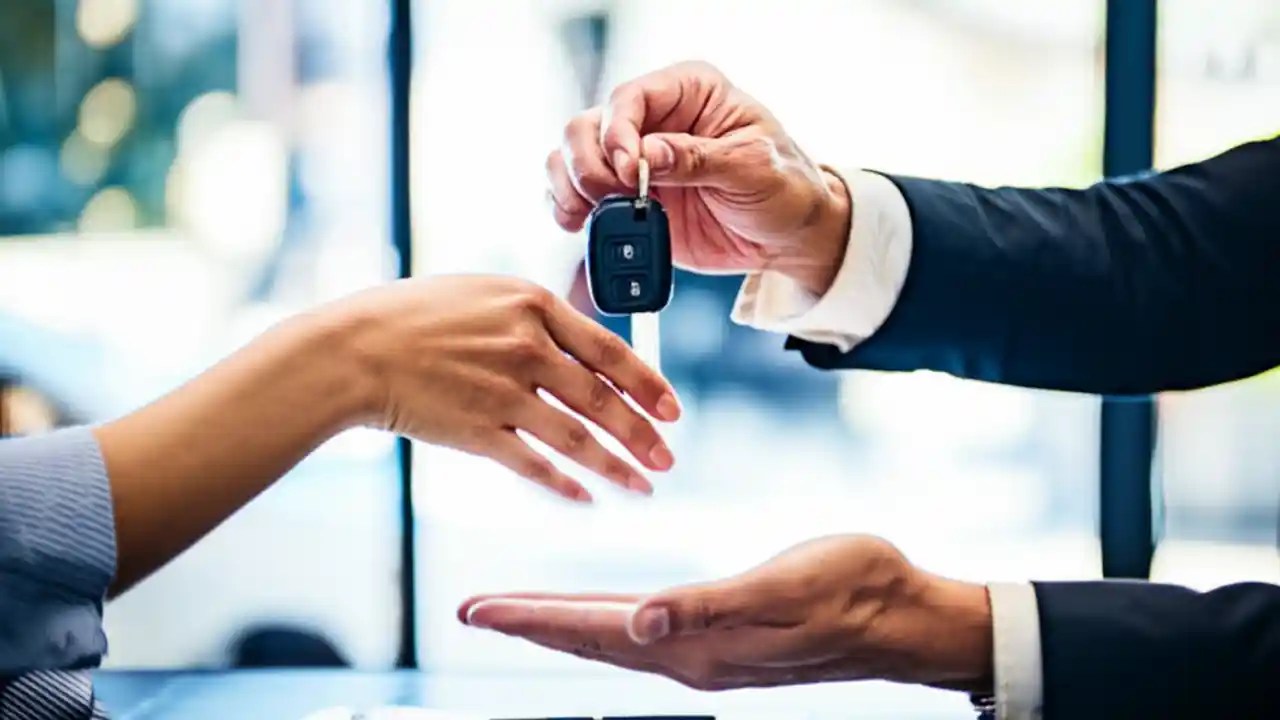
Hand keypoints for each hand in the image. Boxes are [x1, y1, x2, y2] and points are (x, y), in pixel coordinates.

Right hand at [328, 275, 679, 501]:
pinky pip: (534, 465)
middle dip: (642, 434)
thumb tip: (584, 347)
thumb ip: (535, 317)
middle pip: (603, 399)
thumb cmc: (415, 317)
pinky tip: (586, 497)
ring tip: (643, 485)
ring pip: (577, 438)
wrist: (355, 350)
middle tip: (668, 458)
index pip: (610, 351)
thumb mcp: (484, 294)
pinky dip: (565, 484)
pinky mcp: (478, 432)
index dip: (648, 384)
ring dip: (616, 466)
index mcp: (533, 307)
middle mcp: (526, 349)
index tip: (673, 409)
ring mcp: (503, 393)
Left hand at [458, 535, 992, 691]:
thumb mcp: (780, 589)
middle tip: (474, 611)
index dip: (530, 619)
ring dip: (561, 626)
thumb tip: (637, 624)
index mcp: (693, 646)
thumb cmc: (849, 590)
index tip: (475, 609)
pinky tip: (606, 616)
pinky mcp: (726, 640)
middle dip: (528, 625)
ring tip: (520, 613)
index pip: (590, 631)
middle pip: (588, 640)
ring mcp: (707, 653)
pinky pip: (645, 633)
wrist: (902, 616)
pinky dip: (606, 622)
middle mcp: (689, 658)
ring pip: (612, 639)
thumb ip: (706, 609)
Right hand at [548, 61, 850, 294]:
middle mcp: (654, 119)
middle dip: (589, 164)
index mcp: (689, 91)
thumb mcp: (753, 167)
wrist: (790, 235)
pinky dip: (570, 209)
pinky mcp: (628, 197)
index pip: (630, 98)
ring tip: (586, 215)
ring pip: (572, 157)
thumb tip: (648, 155)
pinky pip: (580, 194)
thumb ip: (698, 159)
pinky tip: (580, 224)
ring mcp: (636, 159)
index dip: (617, 133)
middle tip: (611, 198)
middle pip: (588, 126)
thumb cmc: (785, 187)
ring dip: (571, 186)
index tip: (628, 171)